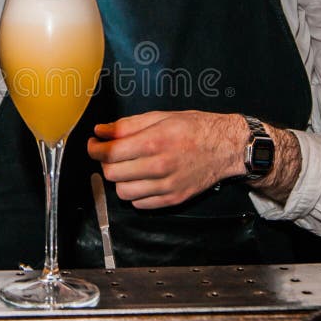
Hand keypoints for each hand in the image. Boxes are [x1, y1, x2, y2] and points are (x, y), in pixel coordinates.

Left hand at [87, 111, 248, 208]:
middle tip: (111, 154)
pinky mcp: (173, 198)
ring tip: (128, 168)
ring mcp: (166, 185)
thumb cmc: (196, 128)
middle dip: (106, 163)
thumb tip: (101, 131)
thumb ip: (127, 125)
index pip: (110, 153)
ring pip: (123, 192)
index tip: (94, 145)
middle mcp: (159, 166)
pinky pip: (140, 203)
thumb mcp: (161, 117)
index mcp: (154, 142)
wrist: (226, 147)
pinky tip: (142, 179)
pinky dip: (135, 193)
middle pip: (112, 174)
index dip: (95, 149)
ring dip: (120, 180)